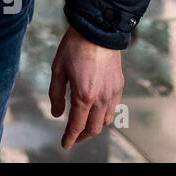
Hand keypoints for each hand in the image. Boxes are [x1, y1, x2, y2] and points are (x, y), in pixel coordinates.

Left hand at [49, 25, 124, 148]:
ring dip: (95, 128)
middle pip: (94, 128)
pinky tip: (96, 112)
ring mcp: (113, 93)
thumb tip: (57, 114)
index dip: (70, 137)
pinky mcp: (119, 86)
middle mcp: (101, 98)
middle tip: (73, 138)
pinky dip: (104, 116)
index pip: (77, 125)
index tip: (65, 145)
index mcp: (84, 95)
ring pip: (106, 120)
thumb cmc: (74, 47)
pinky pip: (113, 108)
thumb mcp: (58, 70)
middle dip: (83, 136)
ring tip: (84, 127)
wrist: (98, 30)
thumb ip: (57, 94)